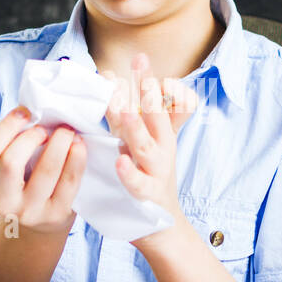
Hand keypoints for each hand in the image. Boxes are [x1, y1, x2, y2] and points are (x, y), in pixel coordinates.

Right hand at [0, 106, 86, 236]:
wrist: (42, 224)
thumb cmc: (26, 185)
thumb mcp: (9, 170)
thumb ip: (13, 144)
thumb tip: (33, 109)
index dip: (7, 126)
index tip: (25, 112)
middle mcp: (3, 203)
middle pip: (10, 161)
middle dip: (30, 136)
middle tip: (45, 128)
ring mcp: (30, 212)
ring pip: (45, 170)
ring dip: (59, 142)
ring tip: (67, 131)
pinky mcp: (56, 215)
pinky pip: (69, 180)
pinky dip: (76, 157)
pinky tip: (78, 145)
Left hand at [99, 52, 199, 243]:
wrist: (161, 225)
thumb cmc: (149, 176)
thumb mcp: (147, 141)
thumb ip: (140, 112)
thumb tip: (130, 77)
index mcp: (160, 134)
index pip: (156, 101)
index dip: (148, 80)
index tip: (138, 57)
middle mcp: (161, 148)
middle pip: (156, 116)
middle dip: (147, 92)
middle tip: (139, 69)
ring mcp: (155, 172)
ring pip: (146, 146)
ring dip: (135, 127)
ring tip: (125, 109)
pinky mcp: (147, 196)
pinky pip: (139, 184)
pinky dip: (130, 173)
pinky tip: (120, 162)